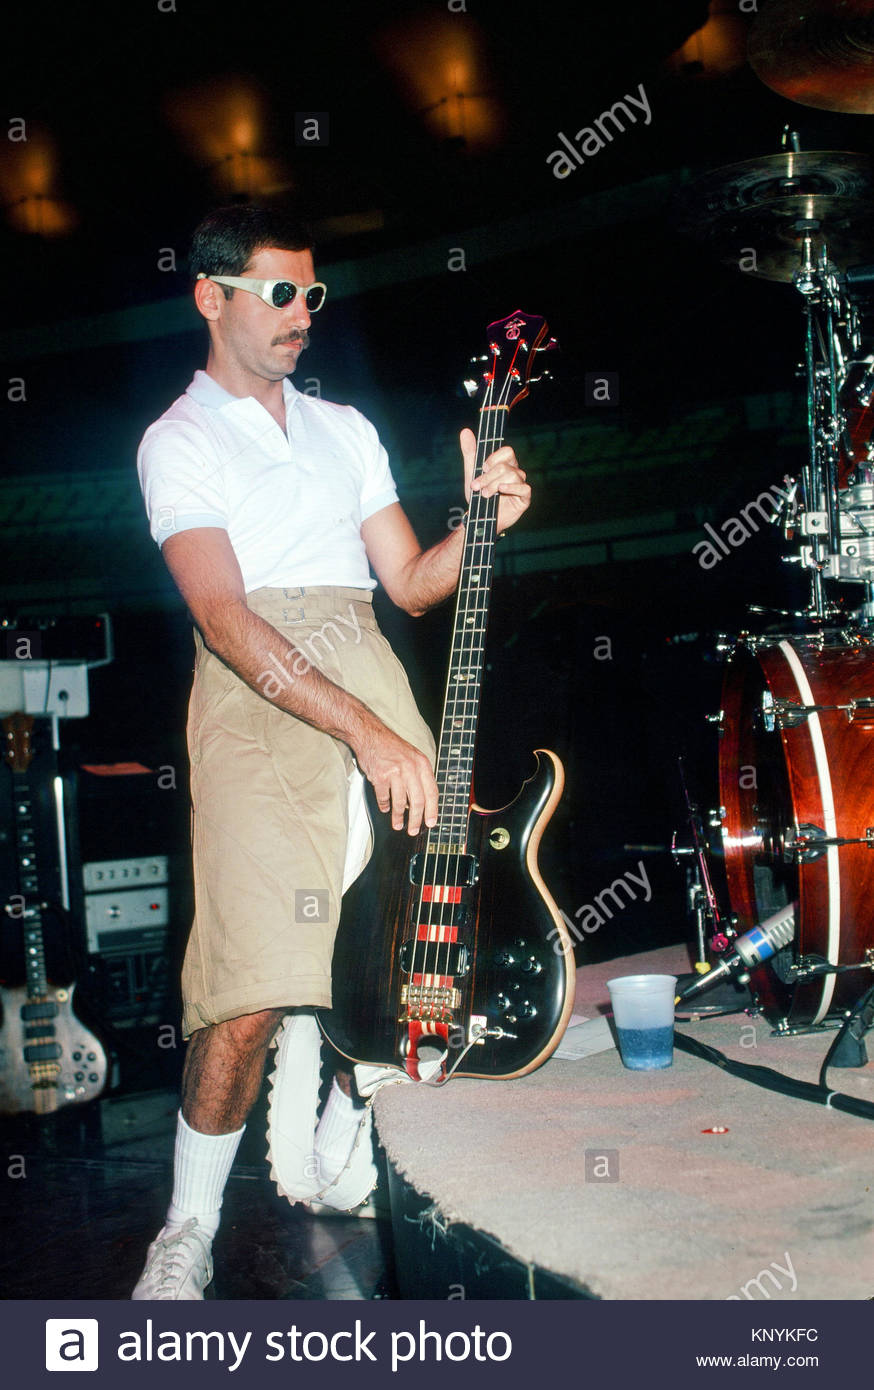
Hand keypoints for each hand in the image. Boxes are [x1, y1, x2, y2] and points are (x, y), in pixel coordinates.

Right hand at [353, 719, 437, 835]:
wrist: (370, 735)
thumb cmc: (391, 747)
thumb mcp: (413, 757)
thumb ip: (418, 777)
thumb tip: (421, 802)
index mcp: (422, 764)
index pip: (432, 792)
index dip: (432, 810)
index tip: (431, 822)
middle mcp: (410, 768)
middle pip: (417, 801)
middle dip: (416, 819)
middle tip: (413, 830)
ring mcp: (395, 772)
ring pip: (400, 802)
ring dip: (398, 817)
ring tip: (397, 824)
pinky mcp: (380, 776)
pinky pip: (383, 797)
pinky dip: (384, 805)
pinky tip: (385, 808)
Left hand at [459, 427, 530, 534]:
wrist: (478, 517)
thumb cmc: (477, 494)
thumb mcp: (471, 472)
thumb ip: (469, 452)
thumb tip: (465, 431)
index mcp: (505, 464)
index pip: (507, 451)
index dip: (494, 458)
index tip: (482, 468)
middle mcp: (515, 472)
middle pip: (506, 466)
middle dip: (488, 476)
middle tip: (477, 487)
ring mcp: (521, 484)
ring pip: (512, 476)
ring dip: (494, 485)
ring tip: (484, 495)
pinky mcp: (524, 498)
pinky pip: (524, 488)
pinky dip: (511, 488)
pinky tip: (501, 490)